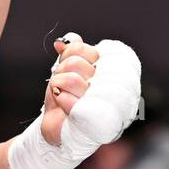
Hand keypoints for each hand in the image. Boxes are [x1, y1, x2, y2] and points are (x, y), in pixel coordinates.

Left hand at [40, 31, 98, 145]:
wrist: (57, 127)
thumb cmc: (66, 98)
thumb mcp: (66, 70)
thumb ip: (71, 53)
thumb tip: (65, 40)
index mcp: (109, 71)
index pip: (87, 50)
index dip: (72, 53)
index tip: (68, 65)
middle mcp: (111, 88)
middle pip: (77, 63)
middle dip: (62, 71)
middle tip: (64, 85)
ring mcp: (103, 105)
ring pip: (71, 79)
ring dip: (58, 85)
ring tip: (63, 95)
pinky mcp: (91, 122)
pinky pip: (68, 100)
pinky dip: (60, 100)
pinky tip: (63, 106)